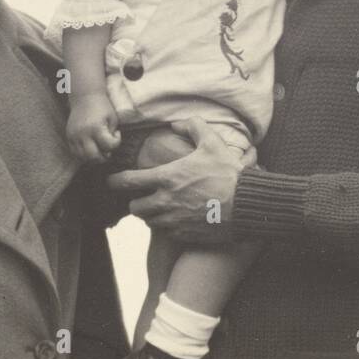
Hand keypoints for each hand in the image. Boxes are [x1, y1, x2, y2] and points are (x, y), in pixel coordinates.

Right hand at [66, 92, 121, 162]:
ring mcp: (74, 136)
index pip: (109, 146)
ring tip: (99, 149)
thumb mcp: (112, 118)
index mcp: (96, 127)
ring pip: (83, 157)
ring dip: (93, 158)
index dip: (116, 143)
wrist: (85, 97)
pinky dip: (83, 155)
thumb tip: (108, 151)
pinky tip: (91, 148)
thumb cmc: (102, 107)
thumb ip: (112, 135)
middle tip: (108, 150)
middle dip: (103, 157)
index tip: (117, 134)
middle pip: (94, 157)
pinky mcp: (69, 136)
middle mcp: (83, 133)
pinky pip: (75, 152)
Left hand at [106, 117, 244, 243]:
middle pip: (134, 207)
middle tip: (143, 196)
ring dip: (151, 215)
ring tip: (160, 208)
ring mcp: (174, 221)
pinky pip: (166, 233)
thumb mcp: (212, 143)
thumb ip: (192, 127)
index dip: (115, 181)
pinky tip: (177, 218)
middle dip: (136, 201)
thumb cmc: (228, 173)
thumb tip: (176, 124)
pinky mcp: (184, 235)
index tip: (111, 181)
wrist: (247, 204)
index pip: (128, 181)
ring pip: (148, 222)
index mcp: (167, 178)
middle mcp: (165, 201)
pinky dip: (167, 227)